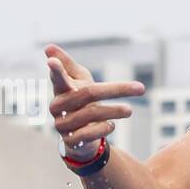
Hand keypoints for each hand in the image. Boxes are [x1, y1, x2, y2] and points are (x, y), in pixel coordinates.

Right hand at [45, 44, 143, 158]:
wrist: (80, 135)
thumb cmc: (80, 102)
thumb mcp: (78, 82)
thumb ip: (68, 65)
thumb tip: (48, 47)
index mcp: (60, 89)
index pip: (58, 78)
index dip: (56, 70)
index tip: (52, 61)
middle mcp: (58, 106)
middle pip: (88, 93)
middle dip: (116, 90)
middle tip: (140, 88)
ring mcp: (62, 124)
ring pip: (91, 114)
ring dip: (114, 111)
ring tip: (128, 110)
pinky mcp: (70, 141)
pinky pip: (90, 133)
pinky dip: (104, 128)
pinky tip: (111, 125)